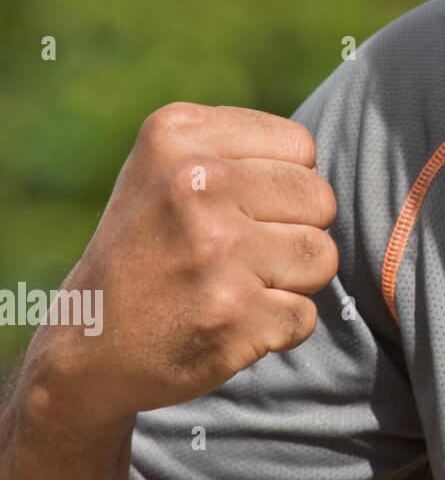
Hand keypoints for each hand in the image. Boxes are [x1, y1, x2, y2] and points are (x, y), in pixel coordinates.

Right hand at [17, 102, 338, 425]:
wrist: (86, 346)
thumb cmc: (150, 247)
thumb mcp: (168, 166)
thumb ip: (242, 148)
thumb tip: (321, 162)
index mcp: (177, 133)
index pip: (300, 146)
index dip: (280, 184)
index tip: (230, 208)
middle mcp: (194, 184)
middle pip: (320, 199)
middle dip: (293, 230)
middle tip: (234, 253)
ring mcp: (214, 251)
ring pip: (323, 256)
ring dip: (291, 280)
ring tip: (234, 285)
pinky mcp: (232, 315)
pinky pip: (306, 315)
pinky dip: (277, 328)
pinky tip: (228, 323)